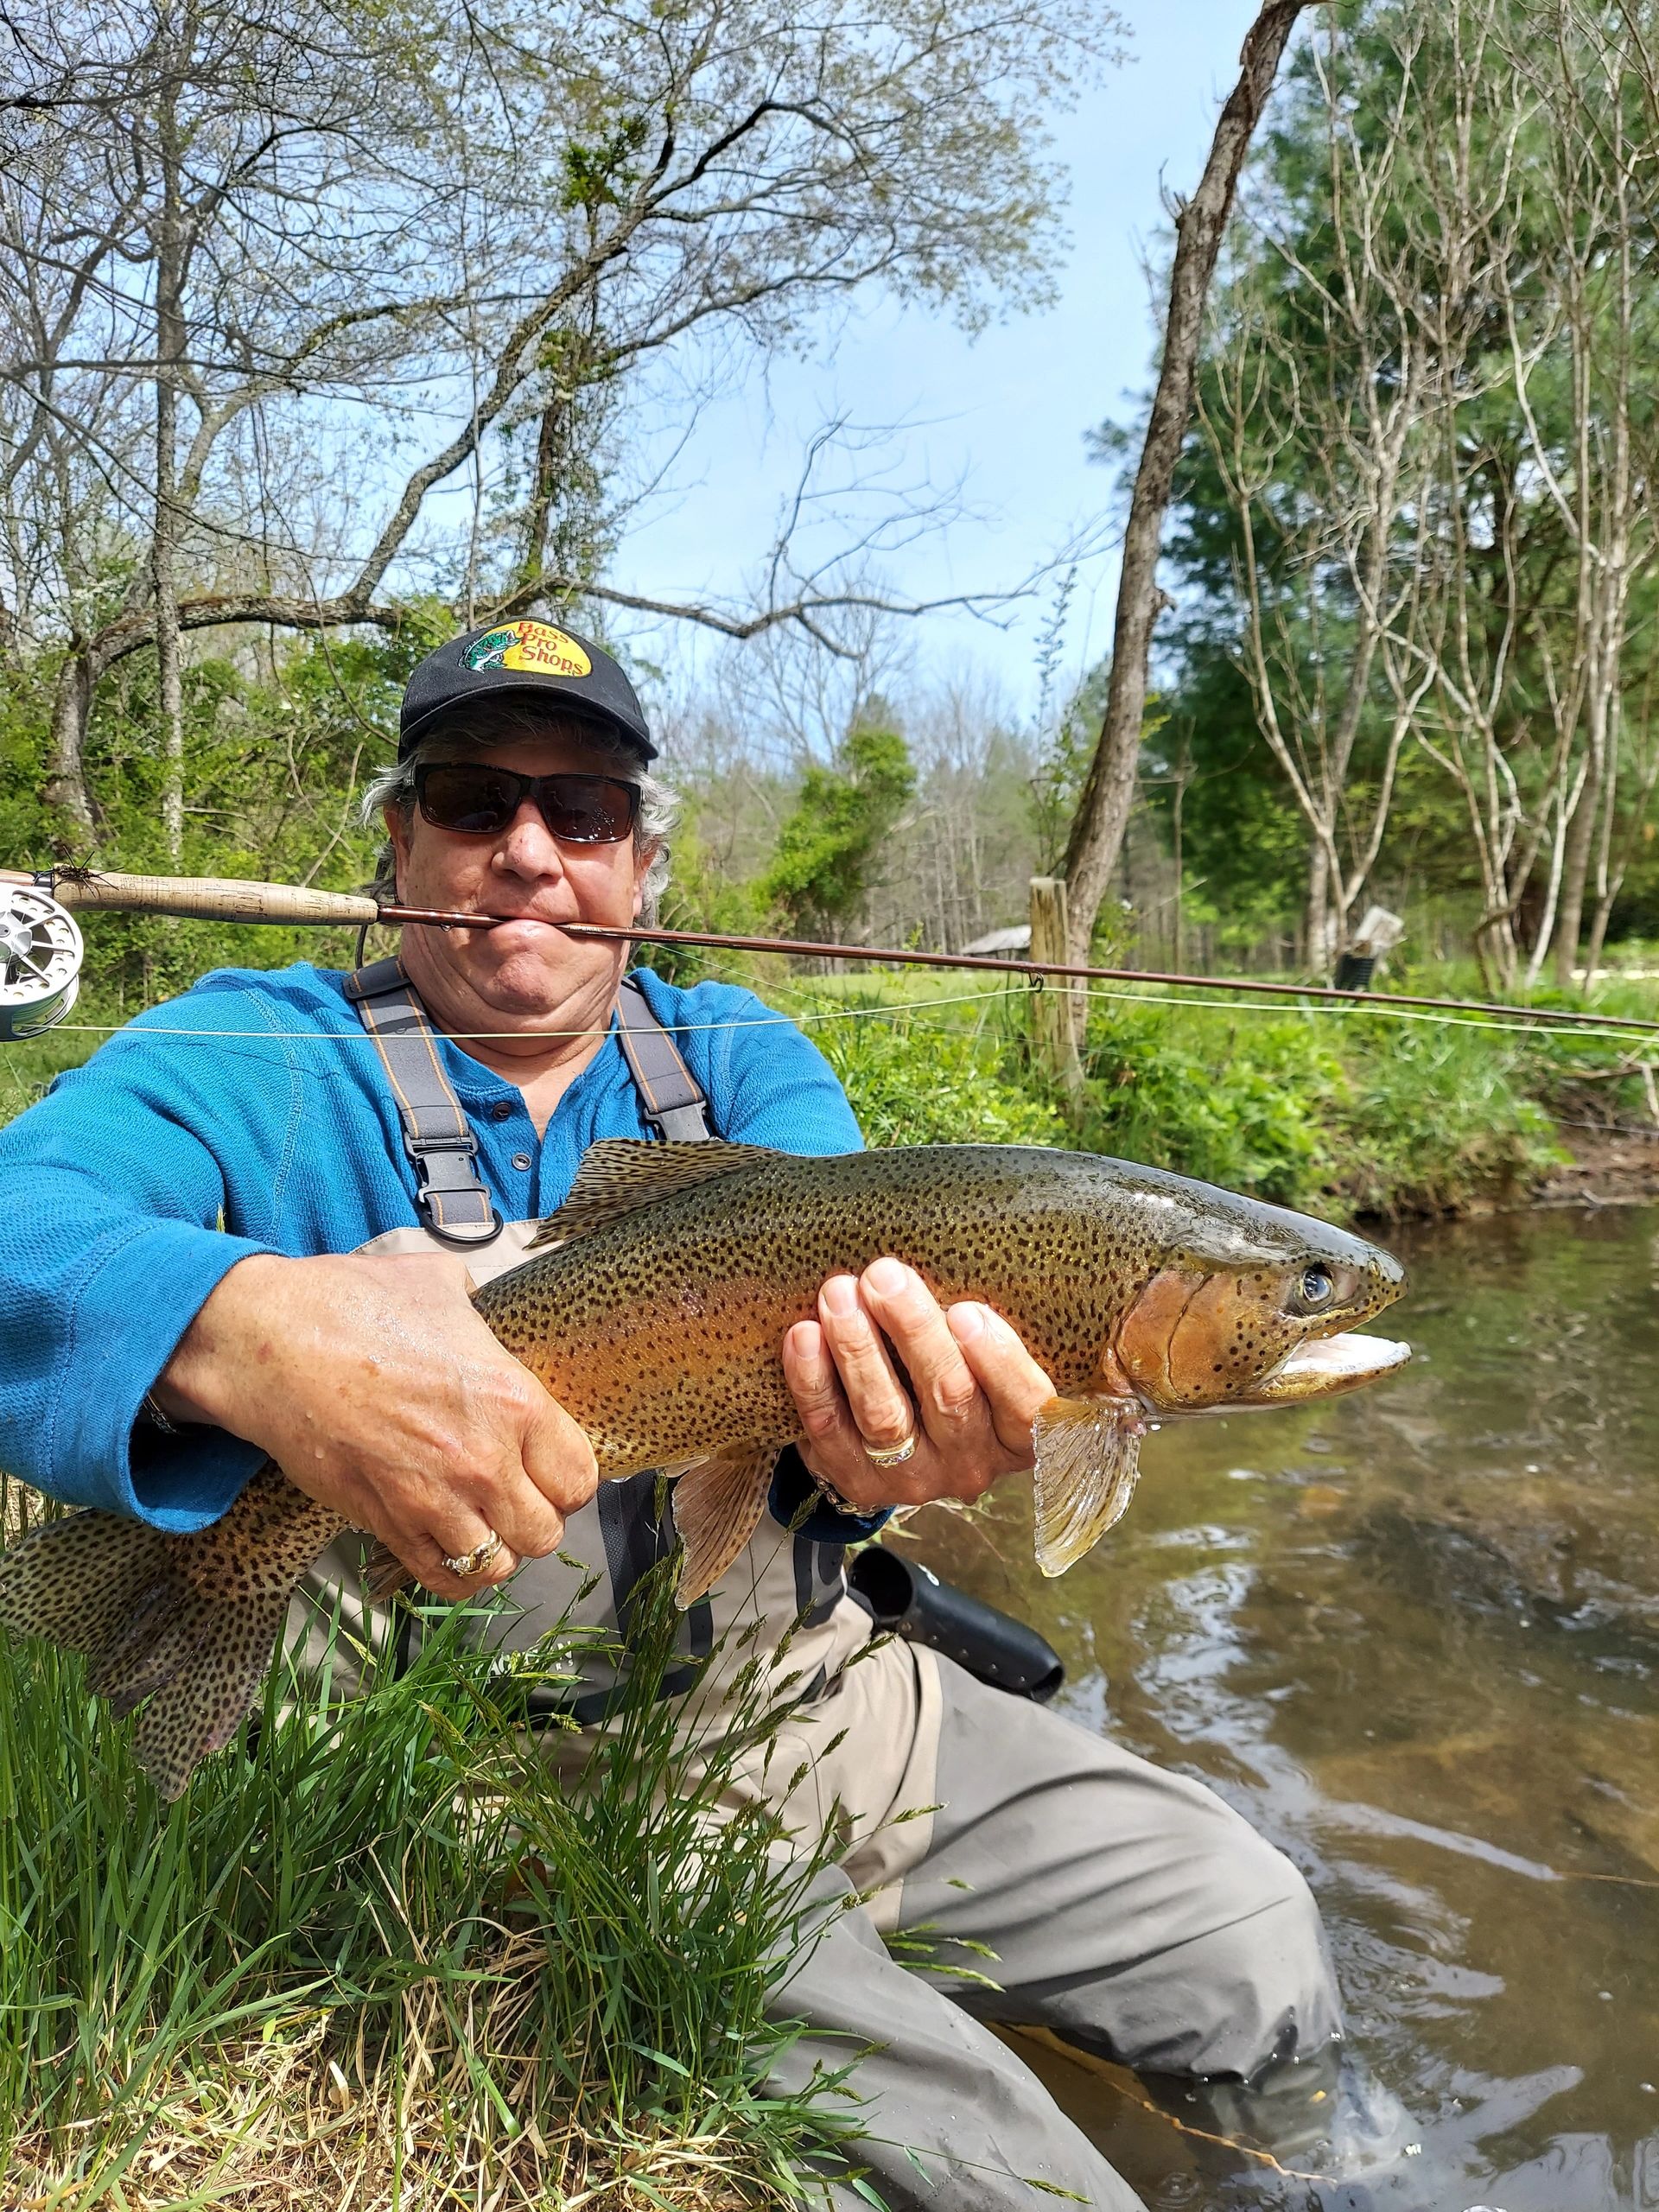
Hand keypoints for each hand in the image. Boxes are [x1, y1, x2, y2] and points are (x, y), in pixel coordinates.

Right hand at [152, 1250, 598, 1596]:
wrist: (270, 1343)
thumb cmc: (352, 1304)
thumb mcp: (439, 1284)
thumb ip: (478, 1307)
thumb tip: (481, 1307)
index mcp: (514, 1399)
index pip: (579, 1477)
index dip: (565, 1477)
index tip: (547, 1468)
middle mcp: (485, 1459)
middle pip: (545, 1532)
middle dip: (533, 1517)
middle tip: (511, 1495)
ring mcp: (434, 1499)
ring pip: (497, 1565)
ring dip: (492, 1547)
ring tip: (477, 1520)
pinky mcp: (385, 1523)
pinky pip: (441, 1579)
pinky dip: (450, 1572)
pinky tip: (445, 1544)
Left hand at [782, 1257, 1054, 1513]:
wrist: (890, 1442)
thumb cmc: (951, 1370)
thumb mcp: (980, 1357)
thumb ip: (973, 1326)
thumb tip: (941, 1260)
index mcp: (1017, 1434)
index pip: (1026, 1406)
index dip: (998, 1359)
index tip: (965, 1310)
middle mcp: (970, 1463)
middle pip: (950, 1398)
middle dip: (913, 1330)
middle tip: (884, 1276)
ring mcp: (914, 1478)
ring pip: (886, 1415)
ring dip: (858, 1349)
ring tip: (839, 1295)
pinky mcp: (858, 1481)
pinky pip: (831, 1430)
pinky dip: (814, 1380)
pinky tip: (804, 1336)